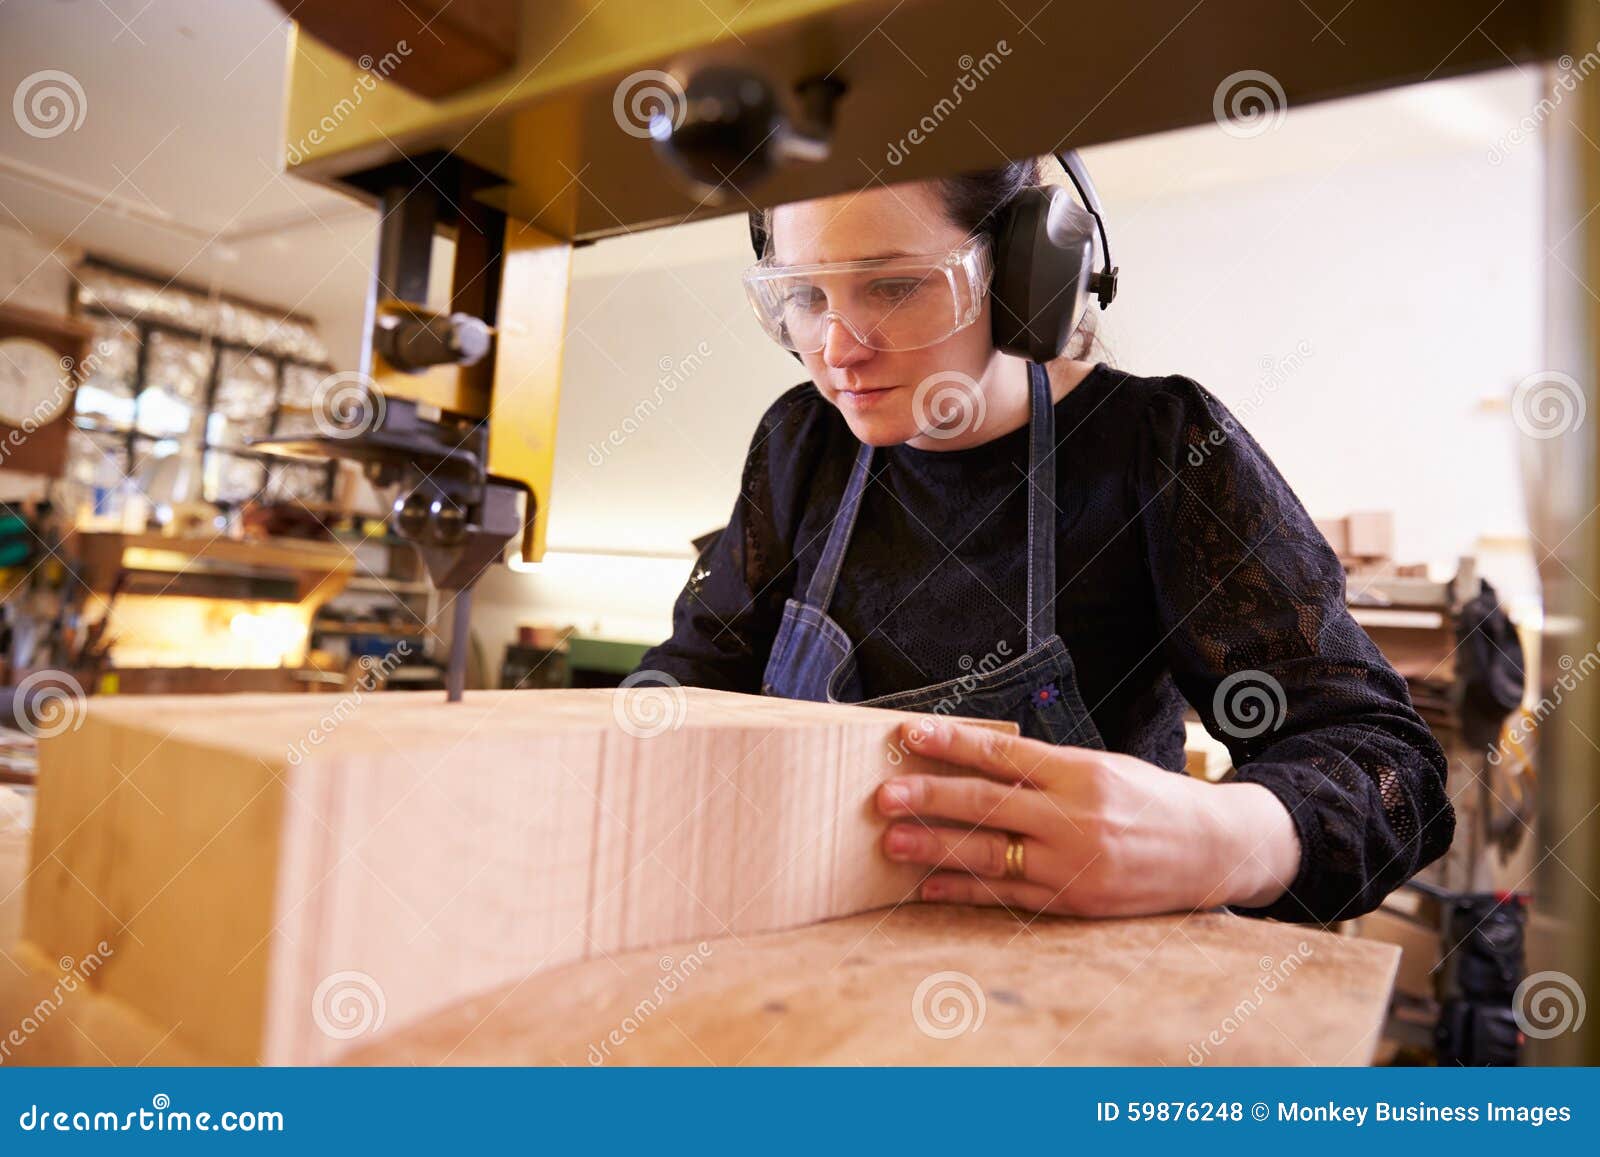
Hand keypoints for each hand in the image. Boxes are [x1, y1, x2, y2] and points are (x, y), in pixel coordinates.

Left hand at [875, 717, 1301, 916]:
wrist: (1212, 850)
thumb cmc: (1150, 800)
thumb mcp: (1103, 767)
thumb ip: (1044, 767)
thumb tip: (972, 758)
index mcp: (1081, 772)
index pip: (1003, 753)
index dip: (951, 742)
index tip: (907, 736)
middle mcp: (1076, 817)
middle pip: (988, 804)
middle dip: (930, 799)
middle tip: (883, 796)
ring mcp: (1073, 864)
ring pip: (990, 855)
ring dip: (935, 849)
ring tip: (891, 842)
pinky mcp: (1073, 903)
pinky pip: (1007, 897)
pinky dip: (963, 892)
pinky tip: (926, 888)